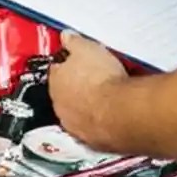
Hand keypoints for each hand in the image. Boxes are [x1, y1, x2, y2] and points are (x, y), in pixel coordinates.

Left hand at [48, 31, 128, 149]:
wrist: (120, 113)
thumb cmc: (102, 80)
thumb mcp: (86, 48)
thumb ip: (73, 42)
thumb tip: (65, 36)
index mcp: (56, 81)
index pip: (56, 69)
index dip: (69, 65)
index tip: (79, 62)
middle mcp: (60, 105)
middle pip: (65, 92)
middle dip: (77, 87)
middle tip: (95, 80)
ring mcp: (74, 124)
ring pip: (77, 112)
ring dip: (87, 106)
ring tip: (106, 99)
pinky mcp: (90, 140)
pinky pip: (92, 129)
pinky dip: (99, 123)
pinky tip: (111, 117)